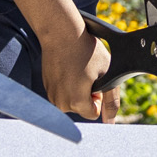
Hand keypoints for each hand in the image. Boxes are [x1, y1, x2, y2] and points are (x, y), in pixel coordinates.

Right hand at [36, 5, 114, 121]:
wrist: (61, 33)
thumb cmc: (86, 51)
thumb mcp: (107, 74)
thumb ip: (111, 100)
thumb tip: (110, 122)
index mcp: (76, 102)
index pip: (93, 113)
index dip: (98, 98)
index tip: (95, 81)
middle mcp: (60, 103)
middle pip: (82, 108)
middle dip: (87, 95)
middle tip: (87, 72)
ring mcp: (51, 95)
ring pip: (71, 101)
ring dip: (77, 89)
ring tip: (77, 69)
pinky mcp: (46, 86)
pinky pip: (62, 92)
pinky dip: (67, 84)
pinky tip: (68, 67)